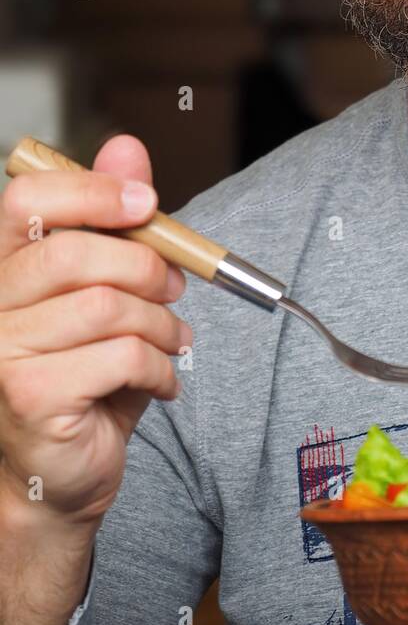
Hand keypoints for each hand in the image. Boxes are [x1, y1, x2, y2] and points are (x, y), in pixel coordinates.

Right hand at [0, 134, 188, 528]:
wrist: (62, 477)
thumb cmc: (86, 380)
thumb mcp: (109, 292)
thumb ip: (116, 223)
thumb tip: (128, 147)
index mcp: (5, 270)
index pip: (27, 201)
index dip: (91, 190)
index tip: (146, 202)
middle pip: (74, 254)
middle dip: (145, 266)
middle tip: (174, 289)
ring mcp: (2, 352)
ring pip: (109, 307)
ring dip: (161, 325)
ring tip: (171, 343)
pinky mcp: (30, 395)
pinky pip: (121, 356)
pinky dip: (161, 367)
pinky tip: (161, 382)